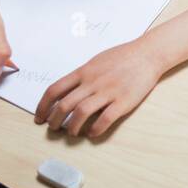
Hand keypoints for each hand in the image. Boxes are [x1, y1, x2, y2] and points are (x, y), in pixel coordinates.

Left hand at [35, 37, 163, 137]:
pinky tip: (92, 133)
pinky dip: (95, 129)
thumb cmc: (123, 57)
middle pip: (65, 104)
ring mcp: (108, 91)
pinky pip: (105, 119)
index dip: (43, 106)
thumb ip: (82, 76)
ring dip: (72, 127)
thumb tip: (67, 91)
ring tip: (72, 133)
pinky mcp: (123, 101)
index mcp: (84, 71)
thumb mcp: (96, 61)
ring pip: (81, 113)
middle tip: (53, 129)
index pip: (55, 90)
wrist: (148, 54)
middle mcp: (93, 82)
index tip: (39, 117)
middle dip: (54, 121)